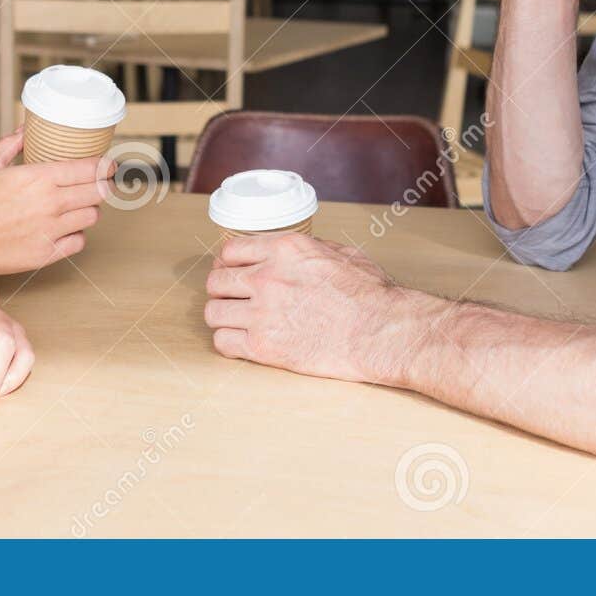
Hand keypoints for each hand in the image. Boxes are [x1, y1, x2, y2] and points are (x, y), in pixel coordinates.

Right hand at [0, 130, 112, 281]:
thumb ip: (11, 145)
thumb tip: (26, 129)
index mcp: (40, 177)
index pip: (91, 169)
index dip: (105, 166)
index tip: (109, 165)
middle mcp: (51, 203)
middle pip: (98, 192)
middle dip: (103, 186)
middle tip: (100, 184)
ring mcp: (51, 230)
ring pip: (92, 216)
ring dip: (90, 209)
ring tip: (80, 206)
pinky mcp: (47, 253)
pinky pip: (79, 242)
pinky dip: (77, 234)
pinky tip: (67, 229)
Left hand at [202, 232, 414, 384]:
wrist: (381, 332)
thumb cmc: (371, 295)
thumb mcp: (341, 253)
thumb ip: (307, 249)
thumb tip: (289, 253)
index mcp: (285, 249)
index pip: (231, 250)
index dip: (228, 263)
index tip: (231, 272)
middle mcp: (267, 277)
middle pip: (216, 281)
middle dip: (222, 290)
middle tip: (232, 299)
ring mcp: (262, 312)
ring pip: (213, 312)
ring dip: (222, 316)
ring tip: (235, 322)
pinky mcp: (263, 346)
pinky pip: (223, 342)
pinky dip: (229, 342)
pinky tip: (242, 342)